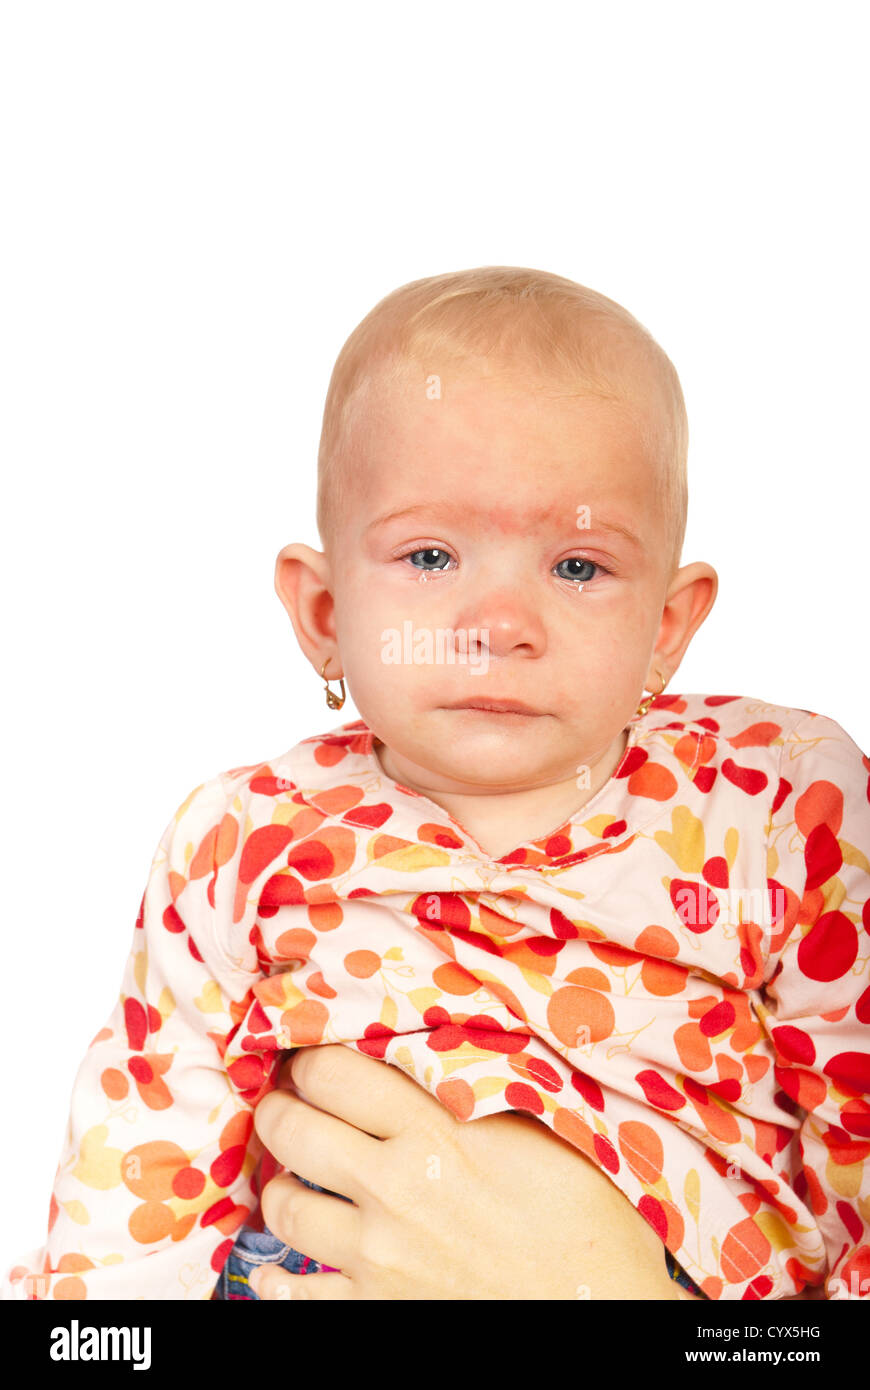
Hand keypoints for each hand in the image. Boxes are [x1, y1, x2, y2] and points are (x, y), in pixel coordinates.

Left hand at [250, 1043, 689, 1299]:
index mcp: (434, 1133)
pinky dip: (277, 1282)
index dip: (310, 1060)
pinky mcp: (376, 1313)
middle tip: (285, 1105)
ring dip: (279, 1187)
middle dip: (279, 1110)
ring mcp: (379, 1257)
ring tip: (292, 1179)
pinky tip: (278, 1271)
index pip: (333, 1074)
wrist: (603, 1312)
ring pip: (283, 1208)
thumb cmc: (587, 1219)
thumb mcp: (538, 1130)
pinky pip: (294, 1296)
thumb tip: (430, 1049)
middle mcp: (394, 1189)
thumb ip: (473, 1090)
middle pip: (293, 1130)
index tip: (313, 1062)